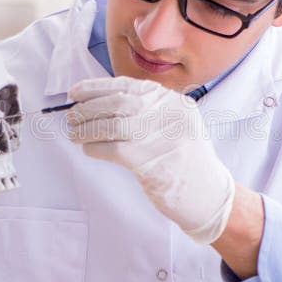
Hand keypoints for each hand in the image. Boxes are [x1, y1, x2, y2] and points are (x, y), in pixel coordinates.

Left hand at [66, 77, 235, 243]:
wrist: (210, 195)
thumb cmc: (186, 162)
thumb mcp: (175, 125)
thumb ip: (146, 112)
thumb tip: (100, 104)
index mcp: (174, 102)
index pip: (128, 86)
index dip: (97, 87)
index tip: (76, 91)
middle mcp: (169, 114)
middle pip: (118, 103)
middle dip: (88, 108)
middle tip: (71, 116)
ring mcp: (161, 137)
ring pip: (112, 124)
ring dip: (86, 129)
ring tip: (74, 133)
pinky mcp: (150, 162)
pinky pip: (111, 148)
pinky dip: (94, 147)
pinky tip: (87, 149)